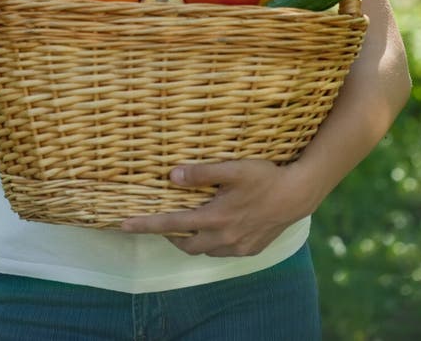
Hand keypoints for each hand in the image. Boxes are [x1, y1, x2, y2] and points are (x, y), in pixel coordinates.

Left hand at [121, 159, 310, 257]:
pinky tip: (218, 226)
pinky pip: (223, 251)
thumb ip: (202, 173)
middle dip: (170, 234)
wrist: (298, 195)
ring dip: (192, 238)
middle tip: (163, 220)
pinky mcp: (250, 250)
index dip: (146, 224)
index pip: (171, 223)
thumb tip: (173, 176)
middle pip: (185, 243)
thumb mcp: (232, 168)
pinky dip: (213, 241)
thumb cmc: (265, 177)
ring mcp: (237, 247)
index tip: (123, 224)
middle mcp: (223, 238)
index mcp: (215, 218)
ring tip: (190, 220)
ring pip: (204, 249)